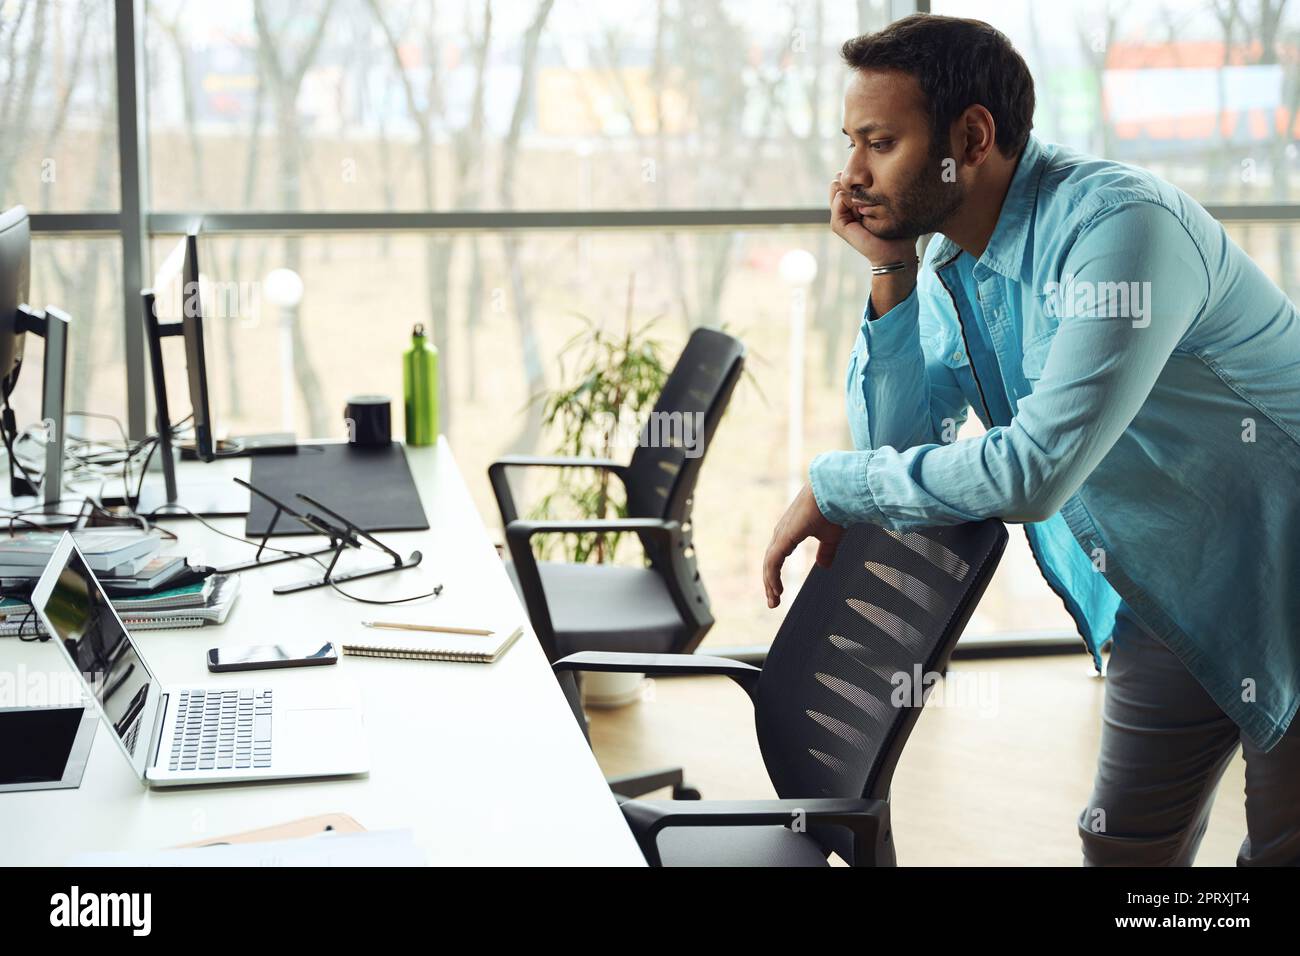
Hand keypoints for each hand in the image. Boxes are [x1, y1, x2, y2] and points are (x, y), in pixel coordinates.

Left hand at [763, 483, 844, 608]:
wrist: (835, 492)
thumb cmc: (834, 510)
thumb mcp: (830, 537)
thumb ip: (826, 552)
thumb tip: (823, 566)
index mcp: (790, 532)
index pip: (777, 556)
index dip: (776, 575)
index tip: (779, 593)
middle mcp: (782, 533)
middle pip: (770, 562)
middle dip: (770, 583)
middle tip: (773, 601)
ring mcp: (781, 534)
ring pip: (769, 564)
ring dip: (769, 584)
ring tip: (773, 600)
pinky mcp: (784, 538)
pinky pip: (773, 562)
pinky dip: (772, 577)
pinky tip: (776, 590)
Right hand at [829, 171, 920, 265]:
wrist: (895, 251)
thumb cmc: (897, 226)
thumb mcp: (887, 200)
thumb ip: (876, 185)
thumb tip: (869, 169)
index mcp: (854, 200)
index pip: (847, 175)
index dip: (859, 174)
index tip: (876, 187)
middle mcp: (845, 206)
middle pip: (838, 178)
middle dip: (853, 180)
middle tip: (870, 195)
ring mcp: (839, 215)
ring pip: (836, 185)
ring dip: (852, 188)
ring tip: (866, 203)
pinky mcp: (838, 224)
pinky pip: (839, 197)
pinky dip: (850, 198)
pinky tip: (861, 208)